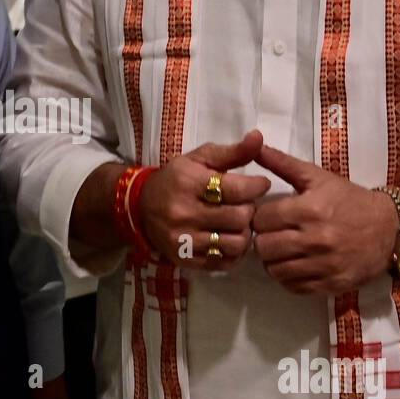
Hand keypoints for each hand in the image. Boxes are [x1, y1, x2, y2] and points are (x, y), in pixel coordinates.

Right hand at [136, 129, 270, 268]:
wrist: (139, 208)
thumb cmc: (175, 179)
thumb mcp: (199, 159)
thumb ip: (232, 151)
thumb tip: (258, 136)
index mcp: (188, 183)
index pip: (237, 189)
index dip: (257, 186)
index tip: (260, 184)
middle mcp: (183, 214)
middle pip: (239, 218)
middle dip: (250, 209)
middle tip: (246, 204)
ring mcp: (183, 240)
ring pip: (235, 244)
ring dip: (244, 233)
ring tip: (238, 223)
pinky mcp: (185, 260)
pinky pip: (224, 262)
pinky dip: (233, 252)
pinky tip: (228, 238)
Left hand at [252, 144, 398, 294]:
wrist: (390, 228)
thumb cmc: (349, 200)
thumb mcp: (318, 177)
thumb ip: (283, 164)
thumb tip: (254, 144)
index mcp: (310, 209)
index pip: (261, 220)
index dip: (259, 218)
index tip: (268, 217)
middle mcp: (316, 239)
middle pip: (264, 247)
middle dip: (263, 240)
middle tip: (272, 235)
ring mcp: (324, 265)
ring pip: (275, 270)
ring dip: (273, 261)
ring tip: (282, 250)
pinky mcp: (331, 285)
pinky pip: (293, 287)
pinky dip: (288, 278)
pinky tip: (295, 265)